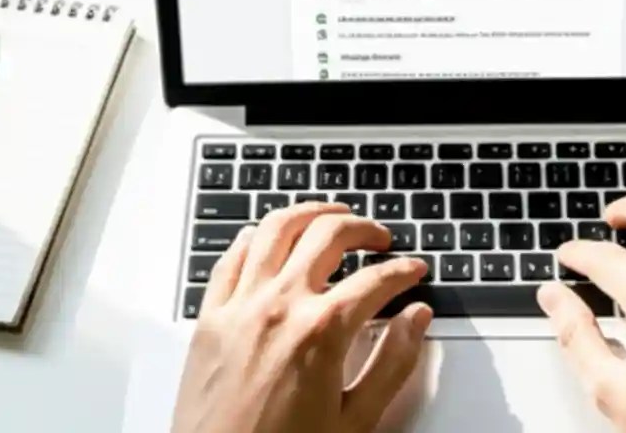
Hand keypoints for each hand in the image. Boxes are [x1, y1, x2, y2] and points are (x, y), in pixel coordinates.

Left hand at [172, 202, 432, 432]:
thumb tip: (416, 319)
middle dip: (364, 228)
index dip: (403, 270)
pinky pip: (232, 255)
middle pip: (329, 234)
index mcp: (322, 331)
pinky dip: (256, 235)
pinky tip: (271, 236)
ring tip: (332, 216)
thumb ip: (393, 362)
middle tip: (379, 239)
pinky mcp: (209, 317)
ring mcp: (240, 306)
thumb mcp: (356, 420)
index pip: (377, 279)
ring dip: (311, 213)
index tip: (413, 271)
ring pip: (277, 228)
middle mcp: (279, 305)